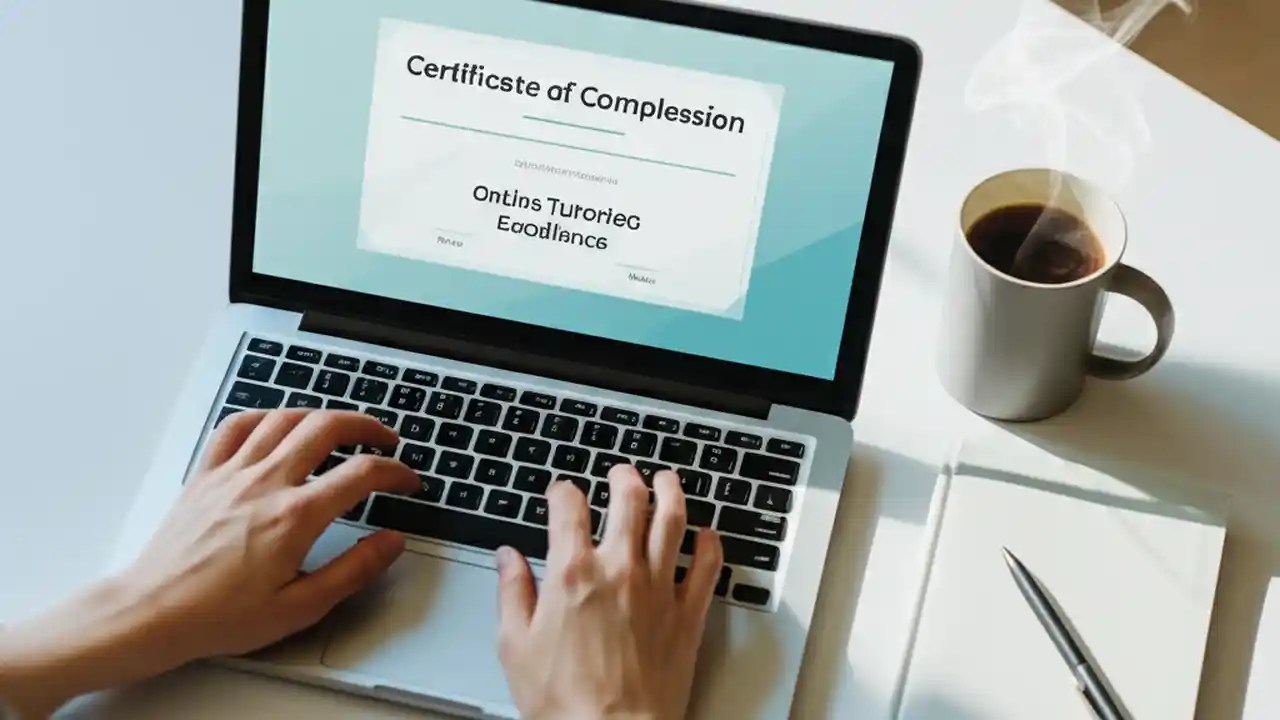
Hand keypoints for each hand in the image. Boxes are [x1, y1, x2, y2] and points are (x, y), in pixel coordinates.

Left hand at [123, 409, 418, 662]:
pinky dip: (266, 416)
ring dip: (322, 416)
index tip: (407, 481)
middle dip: (367, 426)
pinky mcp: (206, 475)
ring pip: (286, 417)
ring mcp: (232, 474)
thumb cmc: (219, 617)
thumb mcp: (300, 607)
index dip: (396, 472)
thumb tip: (391, 543)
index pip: (362, 474)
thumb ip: (354, 570)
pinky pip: (237, 426)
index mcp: (294, 517)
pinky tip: (279, 425)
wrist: (153, 614)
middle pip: (327, 427)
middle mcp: (265, 484)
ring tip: (342, 428)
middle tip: (386, 440)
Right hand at [495, 466, 723, 719]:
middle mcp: (619, 569)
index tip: (562, 493)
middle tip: (621, 473)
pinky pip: (707, 567)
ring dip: (671, 491)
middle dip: (624, 477)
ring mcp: (658, 588)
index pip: (569, 506)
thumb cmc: (564, 702)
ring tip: (667, 480)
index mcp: (572, 572)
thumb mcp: (515, 645)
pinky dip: (710, 545)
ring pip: (672, 520)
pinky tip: (708, 535)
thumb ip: (512, 593)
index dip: (563, 491)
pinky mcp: (686, 614)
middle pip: (629, 498)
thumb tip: (507, 559)